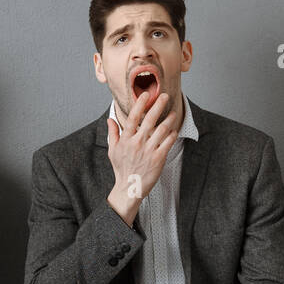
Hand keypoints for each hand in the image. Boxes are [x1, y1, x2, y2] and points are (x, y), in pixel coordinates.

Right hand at [106, 91, 177, 223]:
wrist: (129, 188)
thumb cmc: (121, 169)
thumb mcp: (113, 151)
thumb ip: (113, 133)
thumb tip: (109, 119)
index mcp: (126, 140)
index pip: (133, 117)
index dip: (140, 104)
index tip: (146, 95)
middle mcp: (137, 143)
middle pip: (150, 119)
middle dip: (158, 105)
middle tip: (165, 96)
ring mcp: (149, 151)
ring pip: (162, 129)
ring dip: (169, 118)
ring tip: (173, 112)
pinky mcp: (158, 158)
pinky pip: (168, 142)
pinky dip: (172, 134)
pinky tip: (174, 130)